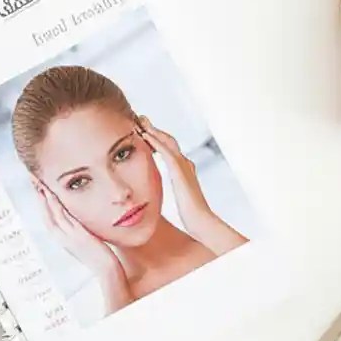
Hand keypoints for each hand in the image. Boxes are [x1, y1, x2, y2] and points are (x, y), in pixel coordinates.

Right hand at [34, 176, 134, 315]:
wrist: (108, 273)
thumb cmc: (102, 260)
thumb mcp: (89, 244)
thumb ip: (84, 235)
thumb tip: (84, 227)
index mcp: (65, 240)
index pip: (50, 218)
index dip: (43, 203)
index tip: (39, 187)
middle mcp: (63, 238)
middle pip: (46, 213)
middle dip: (38, 196)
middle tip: (32, 178)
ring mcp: (69, 237)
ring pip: (52, 214)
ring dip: (44, 198)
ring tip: (38, 182)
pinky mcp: (77, 235)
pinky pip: (63, 217)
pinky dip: (56, 205)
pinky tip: (52, 194)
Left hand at [137, 116, 247, 254]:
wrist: (201, 221)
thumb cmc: (191, 213)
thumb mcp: (179, 196)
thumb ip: (174, 188)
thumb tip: (161, 190)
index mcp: (184, 169)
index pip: (168, 148)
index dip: (156, 138)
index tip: (143, 130)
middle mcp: (185, 163)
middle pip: (168, 140)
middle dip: (154, 129)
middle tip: (140, 119)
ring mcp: (183, 166)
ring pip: (167, 141)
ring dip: (153, 130)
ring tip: (139, 121)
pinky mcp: (179, 171)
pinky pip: (166, 151)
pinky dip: (155, 141)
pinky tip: (144, 135)